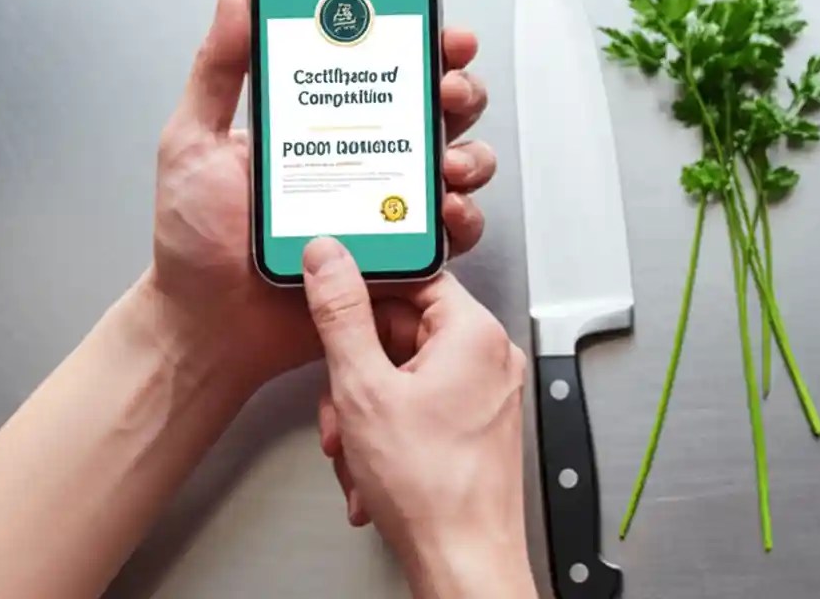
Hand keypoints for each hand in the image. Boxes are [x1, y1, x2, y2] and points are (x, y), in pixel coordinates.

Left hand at [145, 0, 495, 390]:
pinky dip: (462, 220)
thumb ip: (218, 69)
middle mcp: (362, 159)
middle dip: (458, 92)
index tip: (437, 31)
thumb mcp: (193, 140)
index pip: (383, 68)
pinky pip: (451, 233)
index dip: (422, 43)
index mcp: (321, 123)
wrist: (206, 324)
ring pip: (457, 165)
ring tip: (447, 163)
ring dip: (469, 154)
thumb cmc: (195, 241)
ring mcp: (385, 208)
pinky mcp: (399, 256)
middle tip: (445, 91)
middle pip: (436, 110)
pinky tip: (444, 213)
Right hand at [306, 238, 536, 598]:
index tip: (332, 301)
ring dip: (362, 412)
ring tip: (353, 450)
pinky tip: (368, 468)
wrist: (462, 558)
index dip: (365, 291)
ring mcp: (484, 394)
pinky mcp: (474, 426)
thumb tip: (330, 261)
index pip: (414, 277)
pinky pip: (418, 407)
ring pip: (402, 376)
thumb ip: (341, 315)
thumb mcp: (363, 388)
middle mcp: (489, 358)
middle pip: (401, 332)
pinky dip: (385, 432)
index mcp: (474, 333)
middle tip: (339, 407)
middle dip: (355, 374)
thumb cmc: (432, 487)